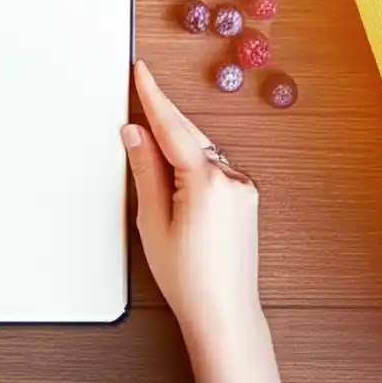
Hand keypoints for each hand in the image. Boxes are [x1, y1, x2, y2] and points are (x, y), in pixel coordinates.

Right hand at [123, 61, 282, 382]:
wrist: (224, 311)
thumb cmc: (188, 277)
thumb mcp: (153, 219)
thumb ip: (145, 169)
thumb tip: (136, 134)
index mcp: (207, 180)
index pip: (172, 126)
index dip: (152, 95)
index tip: (141, 71)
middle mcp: (232, 179)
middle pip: (188, 135)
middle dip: (161, 120)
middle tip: (134, 104)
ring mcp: (244, 190)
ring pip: (202, 152)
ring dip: (176, 146)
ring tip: (150, 160)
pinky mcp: (247, 201)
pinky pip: (214, 168)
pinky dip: (192, 164)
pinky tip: (176, 178)